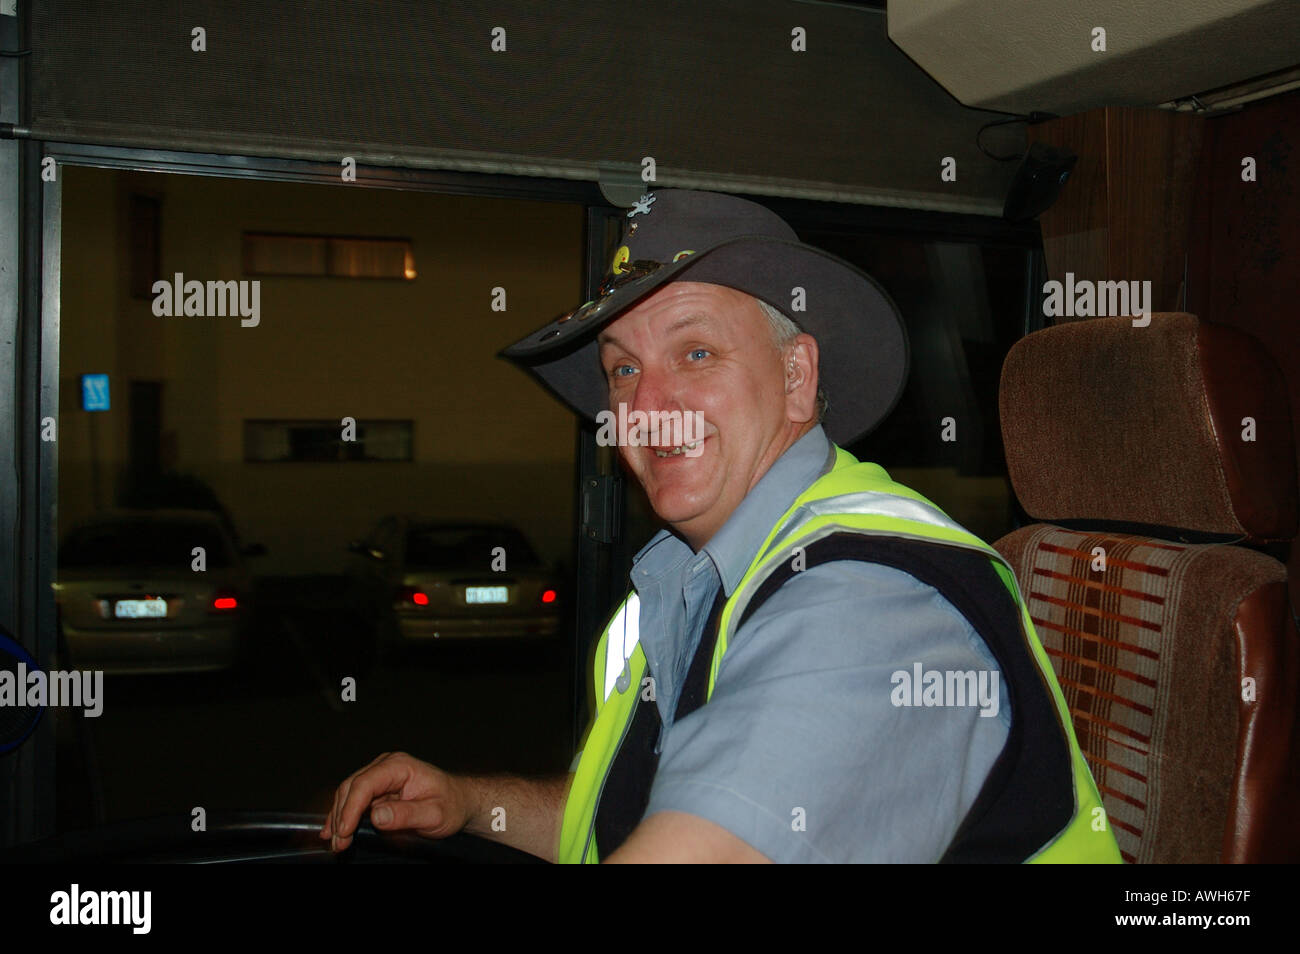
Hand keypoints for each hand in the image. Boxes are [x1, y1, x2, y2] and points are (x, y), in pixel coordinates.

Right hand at [319, 751, 474, 852]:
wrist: (459, 803)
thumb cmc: (451, 805)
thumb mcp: (435, 814)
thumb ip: (407, 815)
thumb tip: (378, 816)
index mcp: (399, 766)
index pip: (365, 784)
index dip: (351, 808)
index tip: (345, 830)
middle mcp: (386, 766)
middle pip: (351, 787)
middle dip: (341, 815)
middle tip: (339, 842)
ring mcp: (380, 777)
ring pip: (348, 793)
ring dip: (339, 817)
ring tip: (336, 841)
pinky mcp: (377, 789)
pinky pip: (354, 800)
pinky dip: (343, 815)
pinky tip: (334, 830)